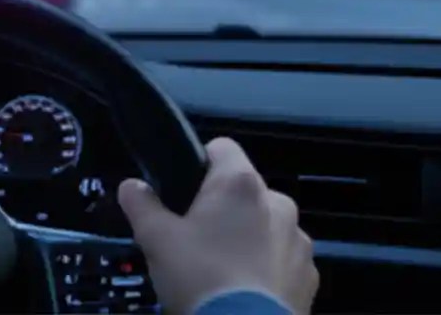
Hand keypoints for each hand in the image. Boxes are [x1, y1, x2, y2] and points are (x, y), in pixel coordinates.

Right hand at [118, 138, 317, 314]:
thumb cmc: (198, 277)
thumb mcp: (157, 240)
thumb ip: (142, 205)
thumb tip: (131, 186)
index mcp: (240, 184)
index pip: (222, 148)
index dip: (200, 163)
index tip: (185, 191)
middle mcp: (278, 203)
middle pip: (245, 192)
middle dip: (224, 209)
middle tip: (197, 239)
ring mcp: (299, 240)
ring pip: (268, 226)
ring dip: (250, 238)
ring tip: (223, 271)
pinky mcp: (309, 275)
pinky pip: (284, 260)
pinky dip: (268, 269)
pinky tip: (247, 291)